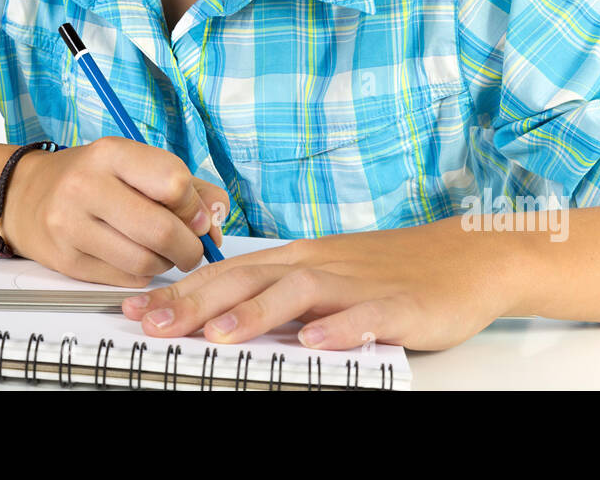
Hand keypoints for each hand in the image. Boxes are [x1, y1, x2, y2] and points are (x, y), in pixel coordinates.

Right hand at [0, 136, 228, 285]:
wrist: (26, 195)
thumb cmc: (93, 178)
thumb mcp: (137, 164)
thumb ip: (189, 187)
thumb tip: (216, 221)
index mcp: (111, 153)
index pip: (173, 182)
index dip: (195, 206)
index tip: (196, 216)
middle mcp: (86, 186)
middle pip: (161, 229)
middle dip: (190, 246)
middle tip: (192, 247)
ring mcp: (71, 226)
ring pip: (145, 261)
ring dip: (167, 262)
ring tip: (162, 251)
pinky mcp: (67, 261)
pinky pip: (127, 279)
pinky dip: (143, 274)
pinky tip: (134, 257)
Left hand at [119, 219, 517, 350]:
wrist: (465, 257)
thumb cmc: (390, 270)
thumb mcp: (325, 275)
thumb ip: (276, 291)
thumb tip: (217, 311)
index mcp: (297, 259)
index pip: (225, 273)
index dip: (178, 291)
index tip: (134, 308)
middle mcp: (319, 265)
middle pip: (248, 278)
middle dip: (196, 302)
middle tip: (152, 323)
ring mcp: (357, 284)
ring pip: (298, 292)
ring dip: (256, 313)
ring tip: (219, 334)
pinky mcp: (397, 305)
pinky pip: (364, 318)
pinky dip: (338, 329)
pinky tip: (315, 342)